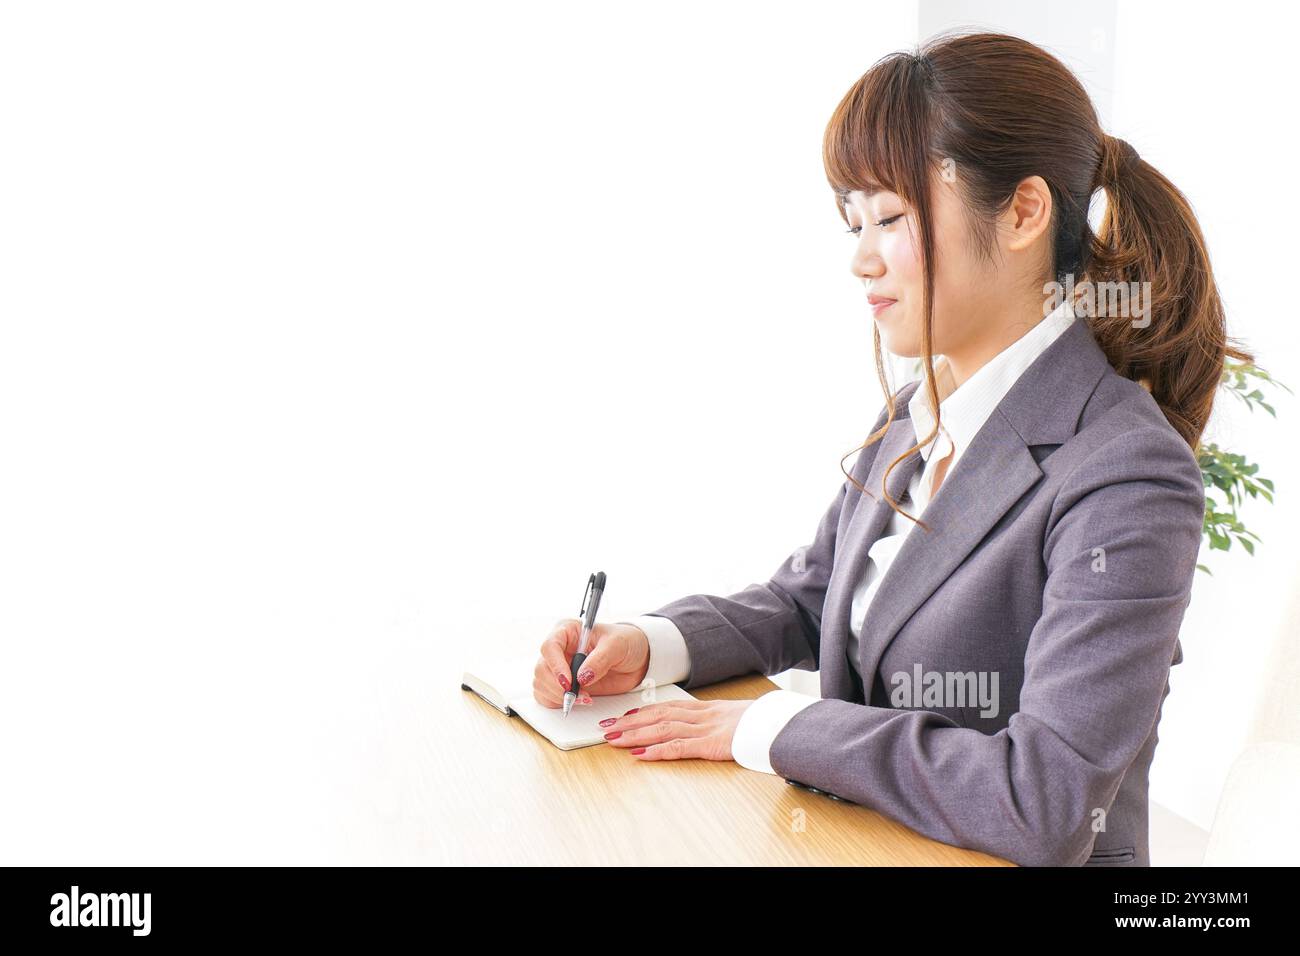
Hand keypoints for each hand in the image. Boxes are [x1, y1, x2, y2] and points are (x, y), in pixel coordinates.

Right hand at [533, 619, 651, 708]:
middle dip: (557, 686)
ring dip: (558, 696)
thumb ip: (600, 659)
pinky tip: (577, 701)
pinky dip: (557, 703)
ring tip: (584, 698)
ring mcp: (560, 668)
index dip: (555, 665)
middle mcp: (560, 649)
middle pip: (541, 668)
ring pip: (541, 684)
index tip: (568, 681)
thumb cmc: (626, 643)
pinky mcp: (563, 685)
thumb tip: (582, 676)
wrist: (636, 660)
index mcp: (567, 631)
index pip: (549, 646)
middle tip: (578, 695)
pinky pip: (547, 696)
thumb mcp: (617, 645)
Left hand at [598, 699, 754, 761]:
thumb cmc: (759, 723)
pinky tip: (641, 755)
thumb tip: (699, 727)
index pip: (666, 707)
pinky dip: (658, 751)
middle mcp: (701, 716)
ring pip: (662, 729)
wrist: (778, 723)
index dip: (642, 711)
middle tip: (606, 728)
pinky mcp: (711, 744)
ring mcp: (705, 729)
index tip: (623, 716)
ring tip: (614, 740)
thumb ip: (714, 721)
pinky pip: (680, 747)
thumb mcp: (733, 717)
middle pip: (657, 716)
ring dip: (635, 735)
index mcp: (705, 709)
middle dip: (629, 722)